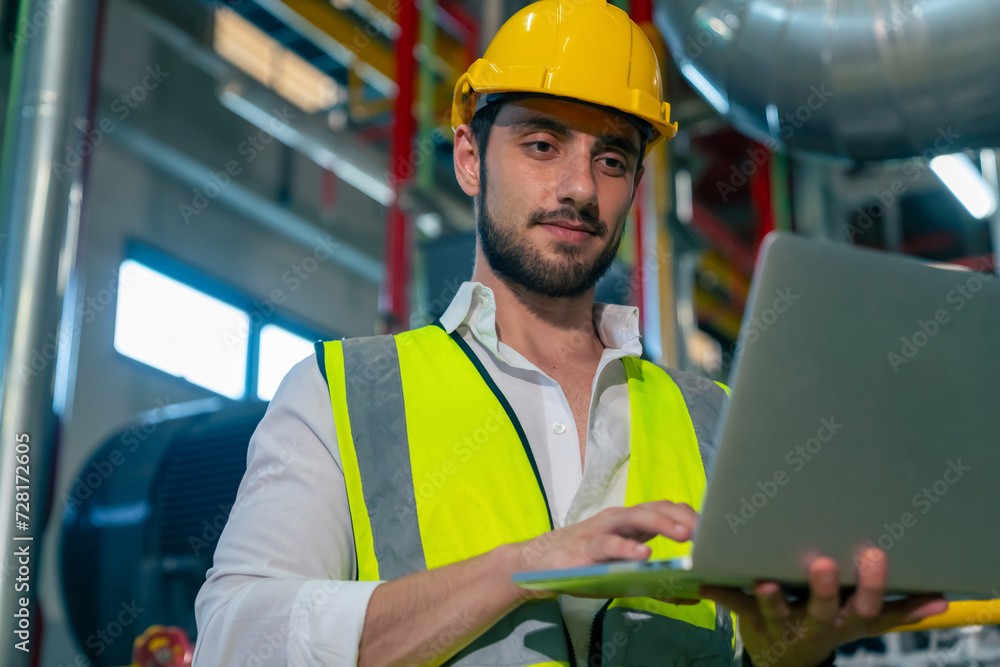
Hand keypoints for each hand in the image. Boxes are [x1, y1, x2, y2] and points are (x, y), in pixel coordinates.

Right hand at [510, 500, 696, 600]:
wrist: (539, 565)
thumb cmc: (585, 566)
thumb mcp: (624, 572)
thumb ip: (656, 581)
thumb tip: (692, 596)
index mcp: (630, 523)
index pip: (664, 509)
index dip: (689, 514)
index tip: (714, 527)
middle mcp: (618, 519)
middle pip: (654, 508)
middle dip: (682, 516)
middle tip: (707, 530)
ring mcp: (602, 529)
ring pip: (635, 518)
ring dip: (662, 524)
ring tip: (685, 534)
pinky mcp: (586, 546)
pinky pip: (608, 544)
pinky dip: (627, 548)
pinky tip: (644, 556)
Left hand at [699, 549, 948, 666]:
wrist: (787, 661)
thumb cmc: (830, 624)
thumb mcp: (864, 622)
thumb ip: (900, 610)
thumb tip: (941, 599)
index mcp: (847, 619)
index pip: (867, 605)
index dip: (872, 583)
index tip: (874, 554)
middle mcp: (816, 624)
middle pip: (823, 610)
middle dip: (825, 589)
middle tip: (824, 563)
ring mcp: (783, 624)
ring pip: (777, 613)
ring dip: (771, 599)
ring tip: (763, 581)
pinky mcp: (752, 620)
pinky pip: (735, 607)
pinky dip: (720, 595)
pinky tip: (705, 582)